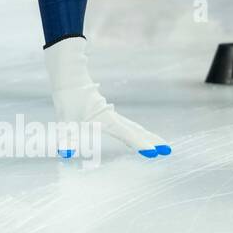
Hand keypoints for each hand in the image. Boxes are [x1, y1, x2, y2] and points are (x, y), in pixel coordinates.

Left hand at [44, 37, 171, 157]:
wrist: (70, 79)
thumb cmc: (69, 98)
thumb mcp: (65, 120)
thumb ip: (66, 137)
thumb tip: (65, 153)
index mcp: (106, 119)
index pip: (127, 134)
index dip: (140, 144)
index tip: (154, 153)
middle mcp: (112, 117)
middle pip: (136, 130)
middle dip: (151, 140)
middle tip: (167, 150)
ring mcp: (110, 114)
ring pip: (132, 126)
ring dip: (145, 136)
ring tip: (158, 144)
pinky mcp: (105, 112)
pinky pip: (125, 124)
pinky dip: (135, 131)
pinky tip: (136, 134)